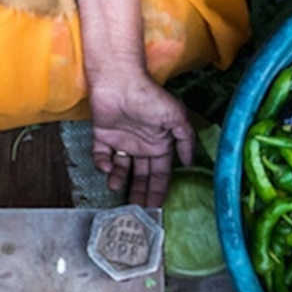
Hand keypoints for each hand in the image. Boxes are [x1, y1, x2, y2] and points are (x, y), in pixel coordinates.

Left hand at [88, 66, 196, 207]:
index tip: (156, 207)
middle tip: (135, 210)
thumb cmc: (150, 96)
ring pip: (121, 168)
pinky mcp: (102, 134)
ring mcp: (122, 139)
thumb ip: (186, 140)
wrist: (120, 81)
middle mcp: (142, 144)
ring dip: (118, 180)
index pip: (160, 173)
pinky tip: (106, 166)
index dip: (158, 189)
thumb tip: (191, 161)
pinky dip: (102, 163)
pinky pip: (101, 155)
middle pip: (141, 175)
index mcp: (160, 143)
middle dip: (139, 192)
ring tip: (116, 187)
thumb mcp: (176, 118)